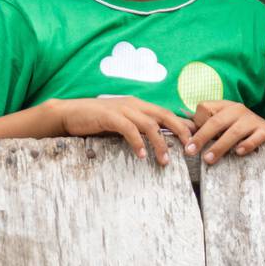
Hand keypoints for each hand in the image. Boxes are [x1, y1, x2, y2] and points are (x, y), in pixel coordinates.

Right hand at [53, 97, 194, 164]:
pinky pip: (129, 129)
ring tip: (164, 161)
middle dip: (180, 131)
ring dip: (159, 144)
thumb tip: (155, 140)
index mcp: (138, 105)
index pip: (166, 113)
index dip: (182, 125)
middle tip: (190, 149)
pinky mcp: (109, 116)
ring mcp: (122, 109)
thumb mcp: (120, 122)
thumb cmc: (95, 120)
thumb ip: (137, 128)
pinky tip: (141, 155)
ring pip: (149, 124)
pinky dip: (137, 142)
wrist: (70, 114)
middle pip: (164, 115)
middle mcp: (133, 104)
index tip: (195, 139)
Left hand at [184, 100, 264, 164]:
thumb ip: (207, 128)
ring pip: (233, 131)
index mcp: (224, 106)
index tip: (189, 141)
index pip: (204, 108)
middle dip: (201, 137)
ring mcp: (252, 119)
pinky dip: (246, 145)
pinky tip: (238, 152)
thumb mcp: (223, 124)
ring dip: (219, 146)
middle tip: (191, 151)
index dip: (196, 124)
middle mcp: (237, 109)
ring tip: (209, 159)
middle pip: (216, 121)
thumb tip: (186, 138)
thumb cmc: (239, 130)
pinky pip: (255, 137)